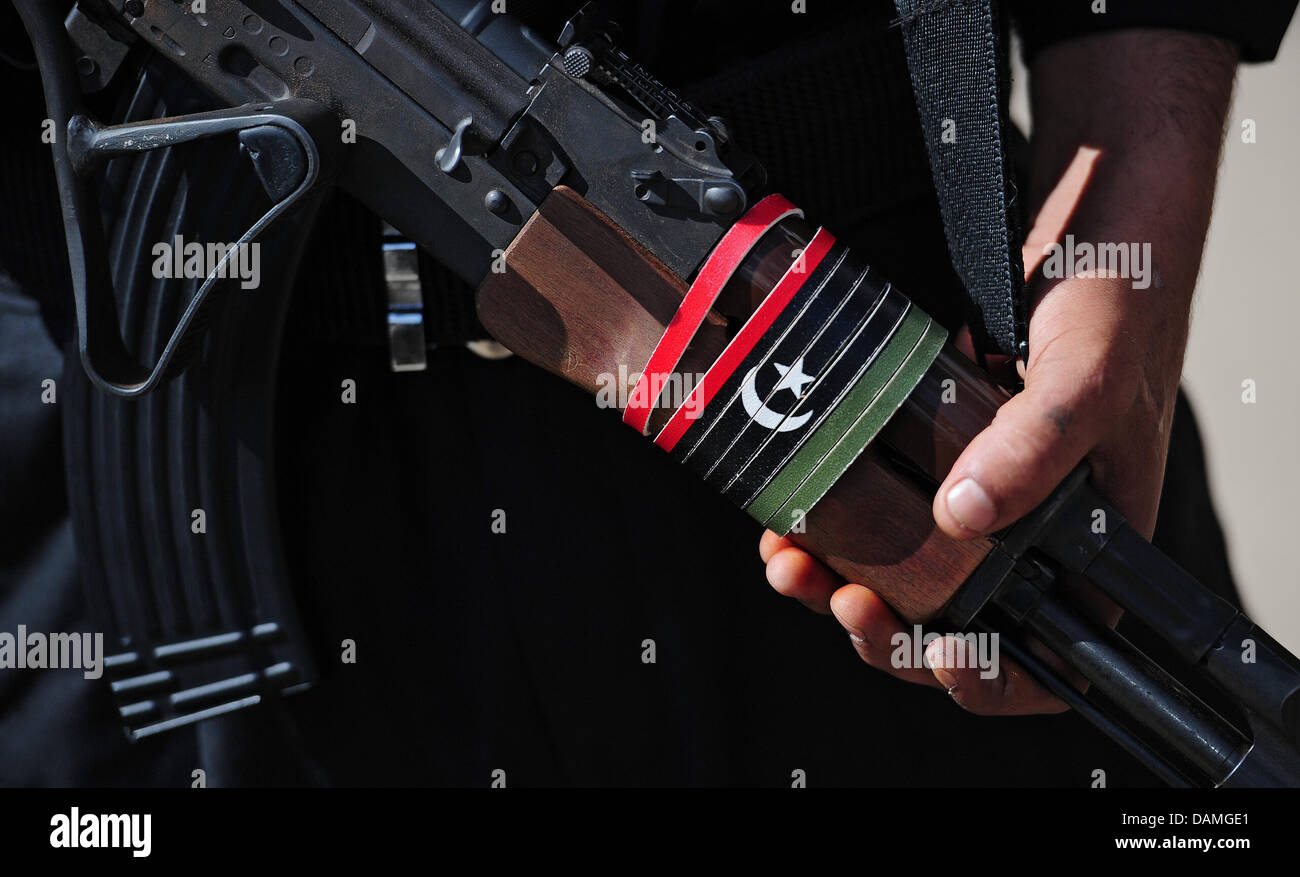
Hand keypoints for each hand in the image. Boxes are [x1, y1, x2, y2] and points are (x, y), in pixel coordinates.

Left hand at [761, 29, 1237, 714]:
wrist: (1083, 237)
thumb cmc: (1116, 308)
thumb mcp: (1084, 377)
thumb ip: (1036, 445)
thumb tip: (964, 515)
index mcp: (1087, 546)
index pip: (1044, 655)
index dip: (989, 678)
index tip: (936, 658)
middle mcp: (1026, 533)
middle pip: (951, 627)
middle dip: (886, 631)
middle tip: (837, 601)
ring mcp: (971, 500)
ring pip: (900, 579)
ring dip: (838, 586)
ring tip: (791, 564)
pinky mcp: (925, 462)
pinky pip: (873, 520)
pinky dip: (828, 531)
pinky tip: (788, 521)